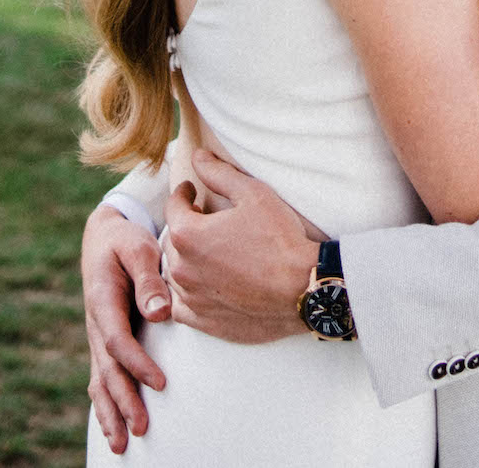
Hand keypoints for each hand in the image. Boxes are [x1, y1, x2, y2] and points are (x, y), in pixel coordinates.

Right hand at [82, 203, 169, 452]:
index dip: (137, 365)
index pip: (118, 341)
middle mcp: (95, 323)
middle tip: (141, 429)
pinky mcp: (104, 342)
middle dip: (123, 402)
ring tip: (121, 444)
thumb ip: (148, 279)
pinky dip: (104, 405)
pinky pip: (100, 378)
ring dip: (110, 412)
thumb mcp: (138, 248)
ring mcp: (97, 336)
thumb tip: (158, 314)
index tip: (161, 384)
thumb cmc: (126, 240)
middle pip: (107, 370)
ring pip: (100, 380)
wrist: (104, 236)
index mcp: (102, 300)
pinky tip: (112, 428)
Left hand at [162, 151, 321, 344]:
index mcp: (188, 234)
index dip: (183, 194)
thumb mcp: (253, 194)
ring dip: (188, 260)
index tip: (191, 192)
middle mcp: (182, 267)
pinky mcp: (203, 321)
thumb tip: (197, 157)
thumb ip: (219, 174)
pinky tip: (207, 286)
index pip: (174, 206)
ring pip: (177, 273)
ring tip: (209, 253)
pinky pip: (182, 306)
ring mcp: (191, 297)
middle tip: (205, 221)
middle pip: (174, 240)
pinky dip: (189, 294)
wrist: (304, 290)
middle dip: (186, 227)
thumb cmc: (280, 240)